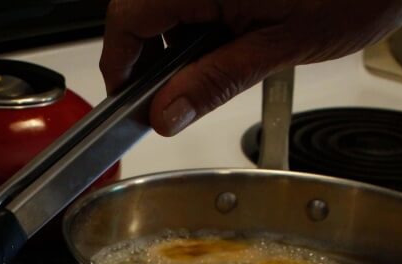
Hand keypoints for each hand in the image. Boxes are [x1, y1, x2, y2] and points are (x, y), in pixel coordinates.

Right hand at [100, 0, 401, 135]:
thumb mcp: (279, 48)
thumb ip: (213, 83)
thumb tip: (167, 114)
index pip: (126, 22)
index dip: (122, 66)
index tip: (132, 100)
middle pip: (141, 10)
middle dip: (154, 54)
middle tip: (181, 91)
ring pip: (167, 2)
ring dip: (182, 35)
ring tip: (226, 56)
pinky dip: (204, 17)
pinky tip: (237, 33)